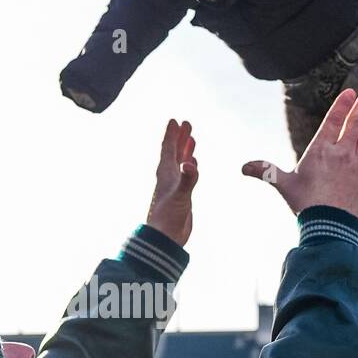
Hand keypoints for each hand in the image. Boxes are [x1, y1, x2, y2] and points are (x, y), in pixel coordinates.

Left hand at [146, 119, 198, 247]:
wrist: (165, 238)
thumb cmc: (168, 217)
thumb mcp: (180, 196)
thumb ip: (187, 179)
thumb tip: (191, 164)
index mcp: (165, 173)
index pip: (168, 149)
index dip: (172, 134)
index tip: (175, 120)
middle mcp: (168, 177)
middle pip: (174, 151)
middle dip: (180, 137)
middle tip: (186, 123)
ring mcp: (174, 185)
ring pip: (180, 161)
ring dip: (185, 149)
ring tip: (190, 138)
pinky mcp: (181, 194)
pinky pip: (185, 174)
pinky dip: (189, 165)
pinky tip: (192, 163)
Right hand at [242, 89, 357, 218]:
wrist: (329, 226)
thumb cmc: (305, 205)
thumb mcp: (283, 185)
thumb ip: (266, 172)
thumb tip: (243, 167)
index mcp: (319, 151)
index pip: (333, 121)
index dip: (342, 105)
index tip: (351, 92)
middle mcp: (340, 153)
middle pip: (355, 124)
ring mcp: (356, 164)